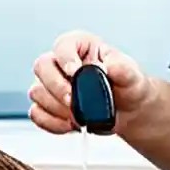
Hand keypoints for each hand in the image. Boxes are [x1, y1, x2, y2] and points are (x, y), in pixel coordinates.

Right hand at [29, 30, 154, 135]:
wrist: (128, 112)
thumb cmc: (127, 86)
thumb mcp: (132, 74)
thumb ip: (122, 68)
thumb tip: (107, 66)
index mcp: (80, 47)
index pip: (62, 45)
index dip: (65, 58)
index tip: (75, 72)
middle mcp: (61, 63)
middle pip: (42, 66)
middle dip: (56, 87)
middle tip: (72, 100)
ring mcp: (52, 85)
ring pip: (37, 92)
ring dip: (56, 108)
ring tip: (79, 115)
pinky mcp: (48, 106)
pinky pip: (37, 113)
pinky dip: (51, 122)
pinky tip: (70, 124)